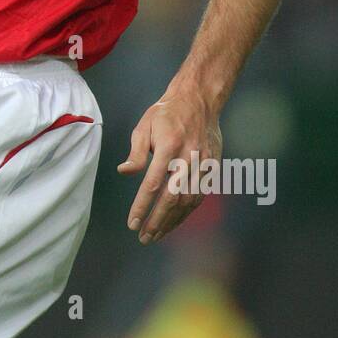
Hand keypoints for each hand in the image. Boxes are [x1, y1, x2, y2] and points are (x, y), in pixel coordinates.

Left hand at [118, 87, 221, 244]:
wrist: (199, 100)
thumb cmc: (166, 113)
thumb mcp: (144, 126)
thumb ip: (136, 152)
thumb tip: (124, 172)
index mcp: (169, 147)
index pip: (153, 184)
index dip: (142, 207)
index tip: (132, 223)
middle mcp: (189, 158)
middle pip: (172, 198)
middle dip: (157, 221)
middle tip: (143, 237)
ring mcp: (204, 164)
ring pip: (189, 201)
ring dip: (172, 221)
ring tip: (157, 234)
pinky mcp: (213, 167)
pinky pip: (199, 196)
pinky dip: (186, 212)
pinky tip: (174, 221)